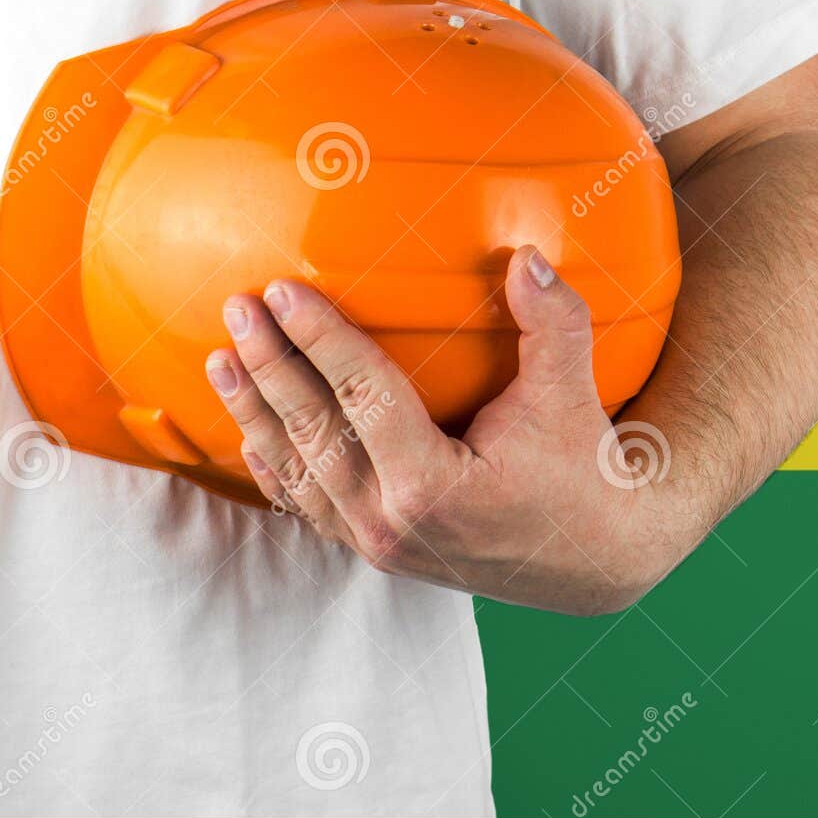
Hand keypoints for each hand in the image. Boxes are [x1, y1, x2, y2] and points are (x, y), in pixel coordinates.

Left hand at [205, 247, 671, 614]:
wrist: (595, 560)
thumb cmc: (584, 474)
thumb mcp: (573, 395)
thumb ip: (553, 323)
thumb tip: (525, 257)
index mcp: (431, 485)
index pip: (360, 396)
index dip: (319, 338)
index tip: (283, 291)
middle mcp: (392, 522)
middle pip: (313, 432)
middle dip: (270, 366)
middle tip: (238, 308)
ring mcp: (379, 543)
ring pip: (299, 472)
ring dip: (256, 413)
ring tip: (222, 359)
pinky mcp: (380, 551)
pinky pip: (311, 506)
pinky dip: (276, 466)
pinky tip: (252, 432)